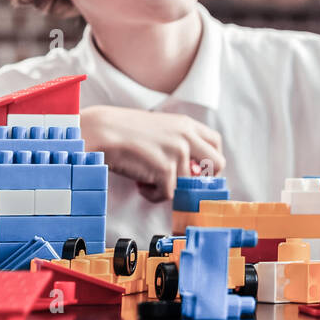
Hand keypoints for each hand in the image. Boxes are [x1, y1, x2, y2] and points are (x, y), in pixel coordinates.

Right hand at [80, 105, 224, 202]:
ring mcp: (178, 153)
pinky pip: (167, 194)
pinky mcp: (166, 169)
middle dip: (204, 179)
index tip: (200, 171)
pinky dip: (153, 195)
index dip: (211, 160)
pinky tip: (140, 184)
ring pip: (186, 184)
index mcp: (186, 124)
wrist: (102, 131)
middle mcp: (187, 137)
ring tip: (145, 178)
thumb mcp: (159, 128)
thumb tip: (191, 169)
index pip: (215, 142)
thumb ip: (178, 142)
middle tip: (183, 184)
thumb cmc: (123, 130)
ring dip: (166, 187)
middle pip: (217, 164)